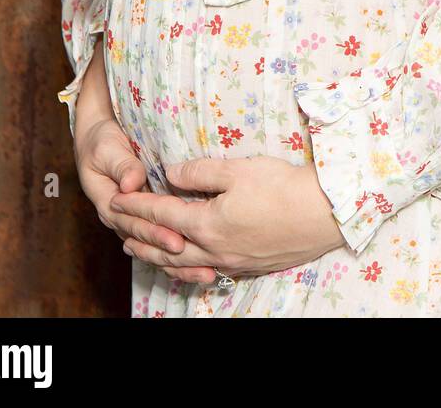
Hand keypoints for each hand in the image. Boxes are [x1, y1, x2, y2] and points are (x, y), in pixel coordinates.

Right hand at [74, 116, 219, 282]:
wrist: (97, 137)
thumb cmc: (101, 143)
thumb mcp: (106, 151)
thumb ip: (121, 166)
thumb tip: (132, 184)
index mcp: (108, 204)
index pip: (133, 225)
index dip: (155, 234)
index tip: (176, 241)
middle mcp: (120, 217)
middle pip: (145, 239)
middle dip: (169, 249)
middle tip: (197, 257)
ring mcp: (131, 217)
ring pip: (152, 244)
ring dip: (176, 260)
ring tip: (203, 271)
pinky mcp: (144, 214)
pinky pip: (158, 236)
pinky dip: (176, 253)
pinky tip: (198, 262)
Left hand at [109, 155, 346, 281]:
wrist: (323, 215)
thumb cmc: (281, 187)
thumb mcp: (238, 169)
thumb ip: (200, 171)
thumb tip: (171, 172)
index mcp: (207, 223)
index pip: (162, 213)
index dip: (137, 205)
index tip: (116, 199)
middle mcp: (215, 248)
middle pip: (166, 247)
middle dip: (140, 237)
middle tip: (119, 230)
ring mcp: (232, 261)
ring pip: (184, 265)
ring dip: (159, 257)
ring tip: (142, 251)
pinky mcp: (249, 265)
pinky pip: (206, 271)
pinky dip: (186, 267)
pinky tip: (188, 262)